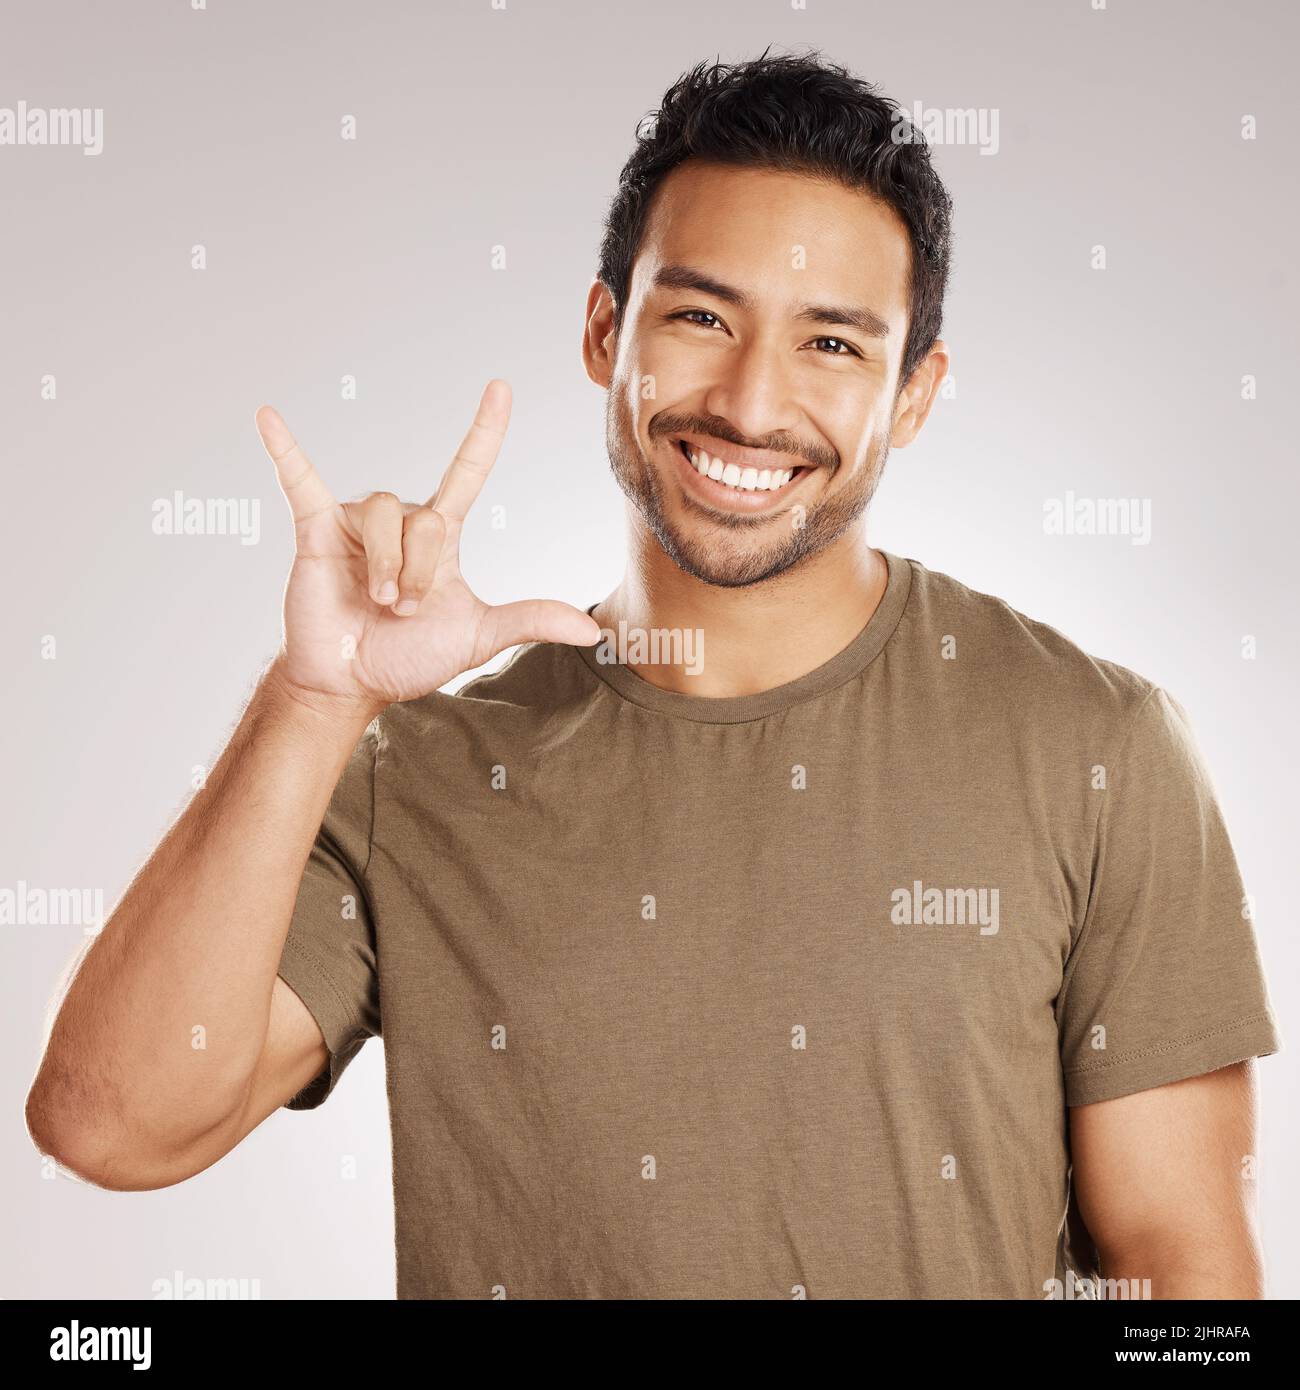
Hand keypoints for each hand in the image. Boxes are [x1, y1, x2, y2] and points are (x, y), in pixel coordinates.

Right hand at [255, 380, 599, 712]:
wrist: (353, 682)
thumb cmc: (409, 656)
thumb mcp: (478, 636)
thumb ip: (530, 620)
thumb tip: (594, 631)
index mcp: (440, 535)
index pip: (467, 470)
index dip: (484, 431)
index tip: (500, 388)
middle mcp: (401, 521)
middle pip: (427, 519)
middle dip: (422, 574)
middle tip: (406, 611)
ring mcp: (357, 524)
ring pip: (385, 514)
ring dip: (391, 566)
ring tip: (381, 603)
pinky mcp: (316, 531)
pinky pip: (299, 481)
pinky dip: (284, 450)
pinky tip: (267, 417)